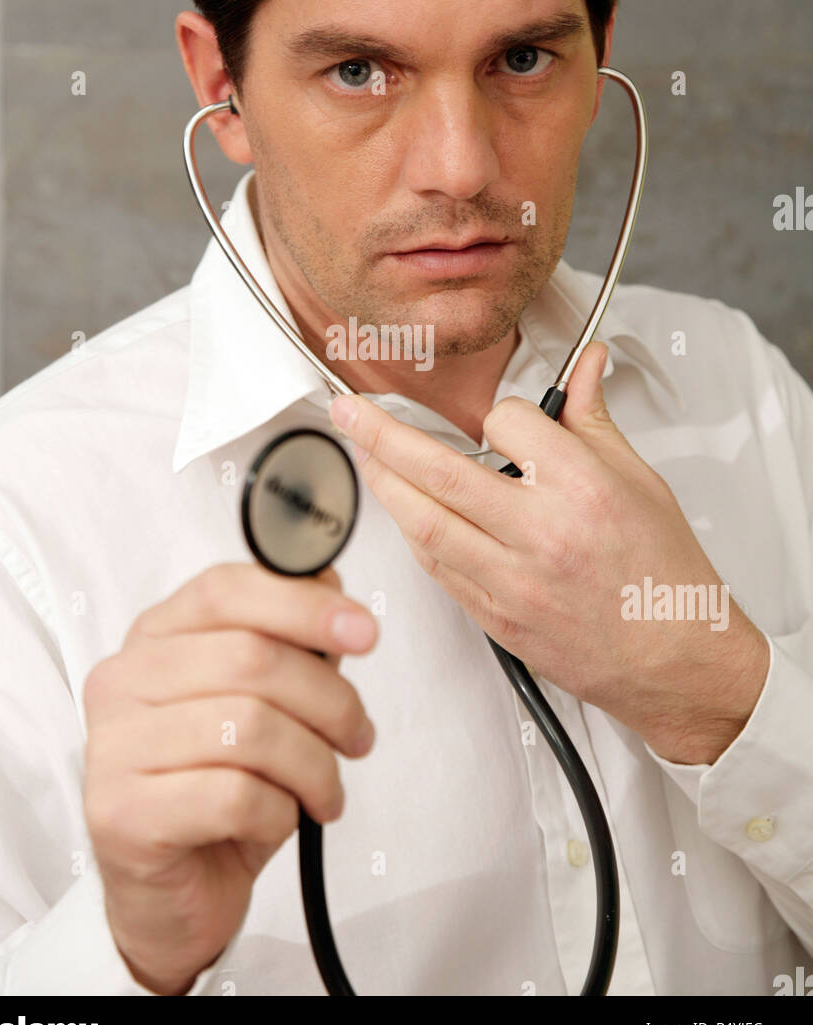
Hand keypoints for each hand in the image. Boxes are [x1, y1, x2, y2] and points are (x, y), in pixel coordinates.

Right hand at [83, 562, 376, 994]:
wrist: (175, 895)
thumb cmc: (220, 789)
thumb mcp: (264, 705)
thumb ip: (289, 643)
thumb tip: (330, 588)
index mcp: (153, 639)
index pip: (224, 590)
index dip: (302, 604)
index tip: (365, 631)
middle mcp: (122, 682)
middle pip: (250, 658)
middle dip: (328, 700)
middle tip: (357, 736)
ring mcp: (113, 748)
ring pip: (250, 728)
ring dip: (313, 765)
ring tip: (325, 790)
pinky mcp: (121, 815)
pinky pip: (234, 795)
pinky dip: (279, 811)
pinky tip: (276, 821)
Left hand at [329, 343, 768, 764]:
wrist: (677, 660)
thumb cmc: (663, 573)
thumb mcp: (639, 481)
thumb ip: (594, 418)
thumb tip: (585, 364)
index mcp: (582, 490)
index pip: (508, 424)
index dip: (500, 415)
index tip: (504, 421)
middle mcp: (542, 534)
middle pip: (439, 473)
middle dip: (381, 436)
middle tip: (347, 409)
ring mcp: (514, 582)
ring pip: (424, 524)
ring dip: (384, 484)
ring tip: (362, 453)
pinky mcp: (497, 619)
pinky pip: (438, 568)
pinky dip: (415, 534)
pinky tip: (404, 511)